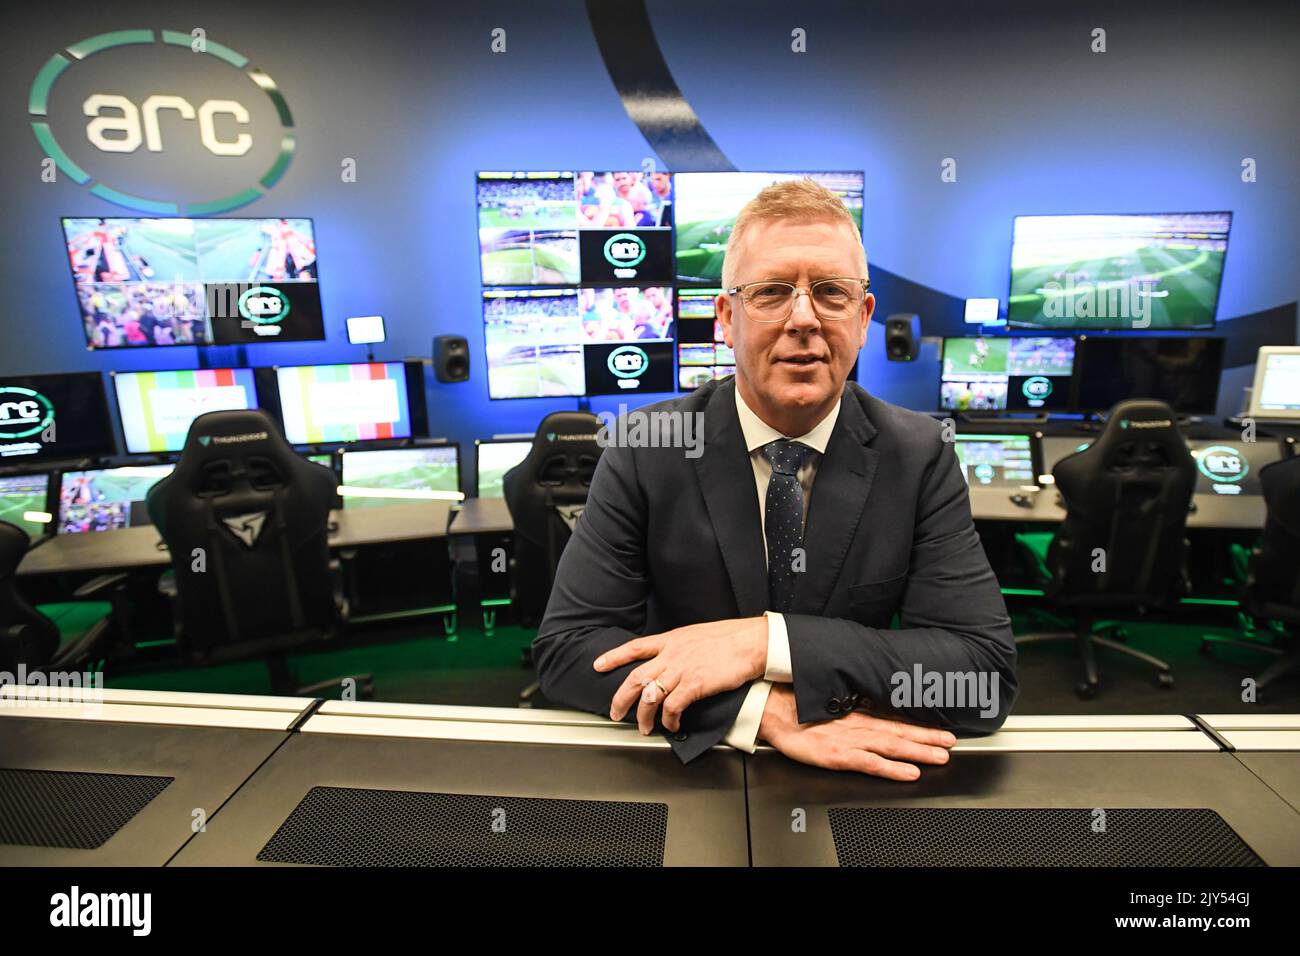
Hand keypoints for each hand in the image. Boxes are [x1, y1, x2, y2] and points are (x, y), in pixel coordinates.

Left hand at [595, 617, 767, 733]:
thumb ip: (681, 647)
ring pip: (650, 695)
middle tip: (615, 712)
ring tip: (643, 727)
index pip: (635, 647)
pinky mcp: (695, 684)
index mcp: (671, 640)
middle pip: (636, 677)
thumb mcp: (697, 635)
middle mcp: (672, 654)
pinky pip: (673, 706)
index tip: (598, 665)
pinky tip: (671, 725)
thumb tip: (675, 659)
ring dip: (643, 715)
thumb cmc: (730, 639)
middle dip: (621, 697)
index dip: (614, 656)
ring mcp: (682, 669)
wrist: (751, 642)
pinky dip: (669, 719)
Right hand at [758, 685, 955, 780]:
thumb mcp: (829, 702)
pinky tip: (909, 772)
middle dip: (928, 738)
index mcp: (857, 715)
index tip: (940, 728)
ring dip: (919, 751)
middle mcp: (859, 727)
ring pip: (893, 746)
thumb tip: (871, 706)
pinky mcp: (838, 756)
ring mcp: (850, 741)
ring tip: (941, 756)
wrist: (773, 709)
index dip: (919, 725)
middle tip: (951, 742)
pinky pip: (871, 764)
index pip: (894, 720)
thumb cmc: (797, 706)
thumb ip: (851, 708)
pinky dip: (892, 768)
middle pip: (900, 732)